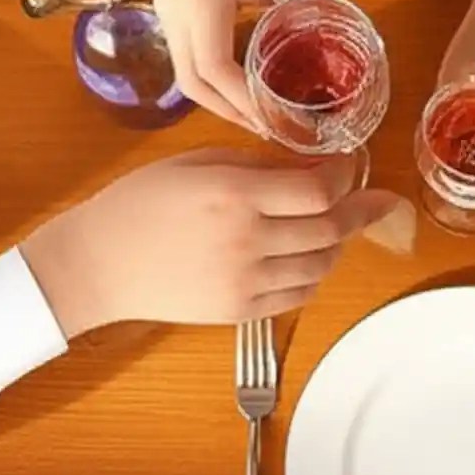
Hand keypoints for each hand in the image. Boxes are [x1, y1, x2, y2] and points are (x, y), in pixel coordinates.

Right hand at [20, 150, 398, 338]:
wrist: (96, 264)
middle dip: (362, 209)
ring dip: (339, 242)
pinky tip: (311, 255)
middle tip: (378, 198)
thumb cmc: (141, 202)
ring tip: (338, 224)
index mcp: (235, 195)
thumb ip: (259, 164)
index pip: (320, 191)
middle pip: (330, 228)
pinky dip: (315, 273)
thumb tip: (313, 165)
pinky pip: (300, 294)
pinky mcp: (240, 311)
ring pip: (322, 264)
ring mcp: (245, 281)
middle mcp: (246, 240)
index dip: (348, 177)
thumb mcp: (198, 162)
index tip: (352, 165)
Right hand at [154, 0, 311, 128]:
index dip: (244, 102)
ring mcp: (167, 9)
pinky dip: (213, 78)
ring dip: (220, 98)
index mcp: (202, 1)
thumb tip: (329, 61)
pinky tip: (243, 85)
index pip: (215, 69)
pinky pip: (188, 54)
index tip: (277, 121)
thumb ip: (306, 16)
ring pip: (187, 72)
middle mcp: (174, 10)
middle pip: (193, 82)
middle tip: (269, 129)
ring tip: (260, 113)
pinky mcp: (171, 7)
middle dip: (230, 112)